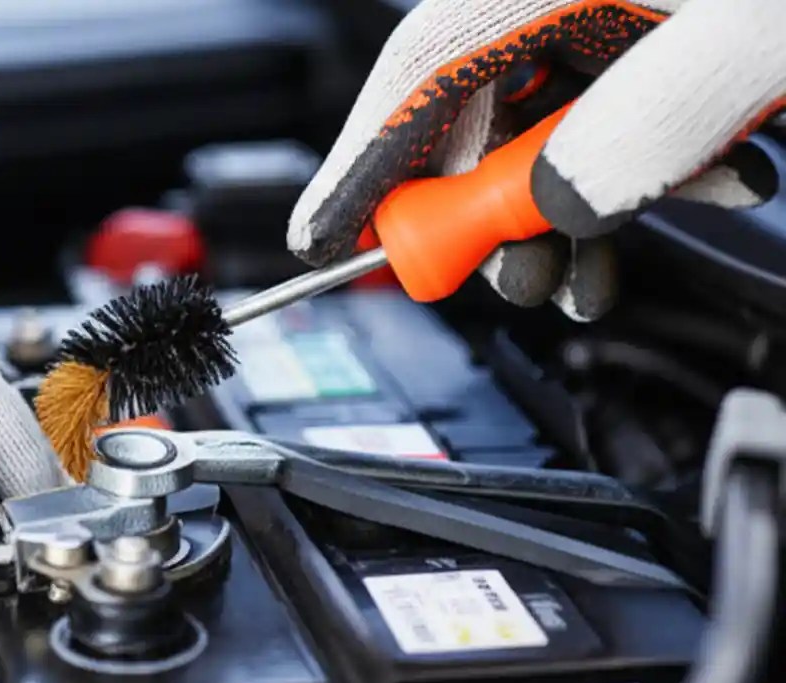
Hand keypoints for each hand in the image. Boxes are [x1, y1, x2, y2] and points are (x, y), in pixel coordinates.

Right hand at [289, 0, 784, 319]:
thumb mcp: (754, 39)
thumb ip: (642, 125)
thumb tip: (555, 201)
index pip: (419, 66)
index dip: (360, 161)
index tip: (321, 238)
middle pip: (480, 99)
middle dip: (492, 207)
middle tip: (510, 276)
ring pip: (554, 111)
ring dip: (582, 199)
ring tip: (611, 261)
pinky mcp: (672, 16)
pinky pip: (626, 97)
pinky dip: (654, 159)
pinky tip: (711, 182)